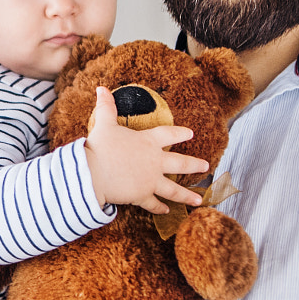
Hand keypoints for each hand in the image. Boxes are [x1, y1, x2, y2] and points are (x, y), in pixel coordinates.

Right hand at [86, 87, 209, 213]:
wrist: (93, 173)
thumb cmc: (99, 147)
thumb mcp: (104, 124)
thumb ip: (106, 107)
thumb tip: (101, 88)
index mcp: (148, 142)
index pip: (169, 134)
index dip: (180, 133)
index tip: (190, 134)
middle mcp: (154, 162)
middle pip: (180, 163)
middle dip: (194, 165)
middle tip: (206, 167)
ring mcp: (150, 181)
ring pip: (173, 189)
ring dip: (186, 195)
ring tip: (198, 200)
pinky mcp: (141, 196)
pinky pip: (153, 204)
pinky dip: (159, 208)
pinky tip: (166, 211)